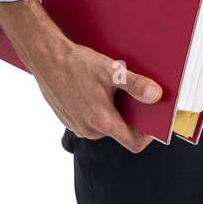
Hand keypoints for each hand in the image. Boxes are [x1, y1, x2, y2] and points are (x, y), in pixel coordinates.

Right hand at [0, 0, 162, 153]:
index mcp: (102, 122)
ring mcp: (78, 127)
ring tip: (109, 88)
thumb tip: (156, 96)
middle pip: (120, 132)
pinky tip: (94, 90)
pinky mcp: (70, 120)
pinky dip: (98, 109)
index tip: (154, 121)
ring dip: (112, 110)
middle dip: (129, 115)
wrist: (46, 59)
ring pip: (105, 125)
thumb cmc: (75, 64)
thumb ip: (136, 85)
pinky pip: (91, 120)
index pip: (134, 143)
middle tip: (130, 93)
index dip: (148, 135)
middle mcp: (89, 130)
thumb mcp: (112, 71)